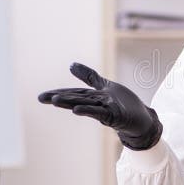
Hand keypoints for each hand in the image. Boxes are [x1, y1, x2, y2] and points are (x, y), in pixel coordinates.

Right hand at [38, 62, 162, 149]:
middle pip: (76, 99)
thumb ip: (88, 77)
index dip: (57, 93)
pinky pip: (100, 112)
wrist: (142, 119)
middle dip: (59, 98)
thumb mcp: (104, 86)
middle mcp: (96, 104)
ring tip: (55, 101)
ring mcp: (105, 110)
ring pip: (85, 104)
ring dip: (70, 103)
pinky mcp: (115, 116)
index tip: (40, 96)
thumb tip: (71, 65)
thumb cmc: (123, 103)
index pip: (72, 93)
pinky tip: (77, 109)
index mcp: (92, 97)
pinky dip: (89, 110)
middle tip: (41, 98)